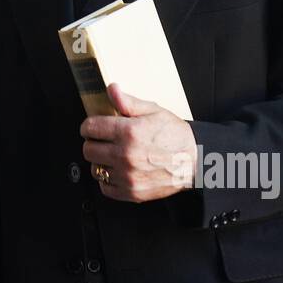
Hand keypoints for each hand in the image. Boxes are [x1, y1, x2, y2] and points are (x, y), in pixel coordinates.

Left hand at [79, 83, 197, 202]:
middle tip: (104, 141)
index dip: (89, 125)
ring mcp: (128, 176)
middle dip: (93, 142)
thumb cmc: (175, 135)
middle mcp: (126, 155)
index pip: (90, 128)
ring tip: (113, 156)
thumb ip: (128, 102)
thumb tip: (111, 89)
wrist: (194, 161)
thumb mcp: (153, 111)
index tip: (93, 127)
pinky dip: (108, 180)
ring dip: (100, 162)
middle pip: (88, 149)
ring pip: (95, 169)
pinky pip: (105, 187)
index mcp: (129, 132)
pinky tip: (117, 170)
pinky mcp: (132, 192)